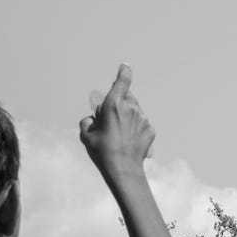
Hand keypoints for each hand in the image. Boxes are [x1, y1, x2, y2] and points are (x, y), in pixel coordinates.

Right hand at [80, 64, 156, 178]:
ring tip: (118, 134)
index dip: (123, 73)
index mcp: (114, 104)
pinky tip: (128, 140)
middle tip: (110, 119)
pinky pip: (142, 124)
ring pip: (135, 111)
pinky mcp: (151, 129)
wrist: (123, 170)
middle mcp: (131, 108)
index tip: (125, 67)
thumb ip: (88, 120)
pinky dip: (136, 128)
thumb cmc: (102, 151)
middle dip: (120, 103)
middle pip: (127, 97)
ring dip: (128, 116)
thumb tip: (93, 119)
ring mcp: (143, 119)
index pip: (122, 81)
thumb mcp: (86, 134)